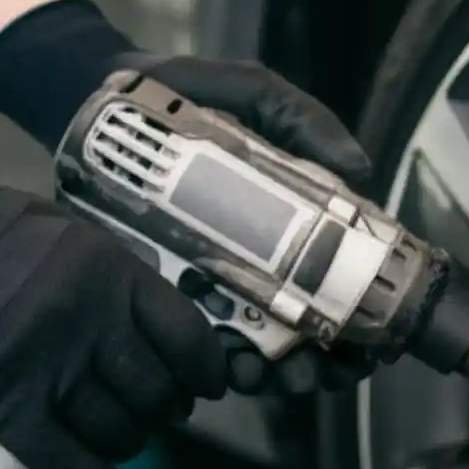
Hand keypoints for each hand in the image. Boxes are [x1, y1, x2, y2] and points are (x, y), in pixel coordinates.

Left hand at [0, 0, 377, 393]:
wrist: (98, 102)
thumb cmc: (185, 95)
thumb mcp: (252, 95)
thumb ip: (302, 122)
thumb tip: (360, 172)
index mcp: (294, 222)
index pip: (342, 281)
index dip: (363, 321)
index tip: (369, 345)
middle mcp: (259, 261)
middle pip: (306, 329)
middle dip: (320, 364)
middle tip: (316, 371)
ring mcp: (211, 283)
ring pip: (253, 348)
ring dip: (269, 374)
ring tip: (264, 374)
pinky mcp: (162, 293)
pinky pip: (191, 342)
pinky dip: (211, 363)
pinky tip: (220, 367)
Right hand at [0, 89, 225, 468]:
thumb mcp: (73, 236)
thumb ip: (117, 280)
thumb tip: (158, 329)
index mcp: (113, 274)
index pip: (189, 337)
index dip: (206, 371)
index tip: (208, 385)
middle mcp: (90, 322)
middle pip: (156, 392)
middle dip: (166, 410)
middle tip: (157, 412)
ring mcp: (47, 366)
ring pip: (117, 430)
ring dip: (129, 442)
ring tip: (121, 436)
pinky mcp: (2, 405)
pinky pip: (65, 461)